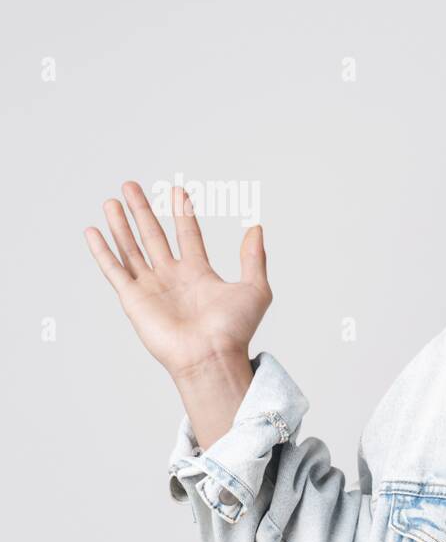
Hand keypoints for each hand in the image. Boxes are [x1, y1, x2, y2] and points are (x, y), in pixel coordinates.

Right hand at [84, 181, 271, 378]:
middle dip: (142, 210)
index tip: (177, 191)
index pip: (188, 235)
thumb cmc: (235, 330)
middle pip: (153, 236)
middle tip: (132, 185)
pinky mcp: (133, 299)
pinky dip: (102, 250)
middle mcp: (172, 278)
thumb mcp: (255, 289)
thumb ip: (254, 258)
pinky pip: (113, 270)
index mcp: (199, 274)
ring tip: (112, 201)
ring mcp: (151, 288)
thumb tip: (256, 227)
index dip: (182, 212)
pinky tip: (92, 231)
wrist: (211, 356)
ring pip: (131, 248)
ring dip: (121, 224)